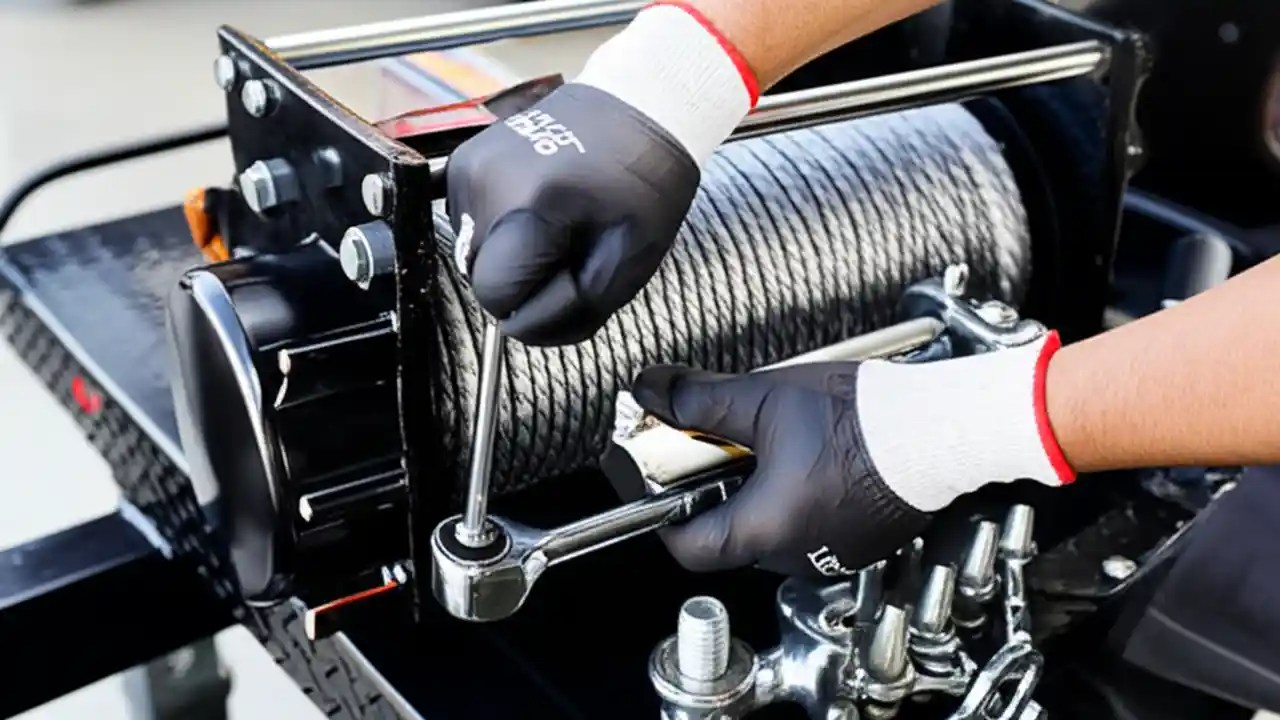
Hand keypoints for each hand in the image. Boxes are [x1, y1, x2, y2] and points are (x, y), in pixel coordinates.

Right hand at [447, 83, 699, 345]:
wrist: (635, 107)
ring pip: (474, 254)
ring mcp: (469, 168)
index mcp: (531, 207)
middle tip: (570, 250)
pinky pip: (471, 224)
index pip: (496, 296)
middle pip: (481, 278)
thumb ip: (571, 311)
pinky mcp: (463, 161)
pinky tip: (538, 208)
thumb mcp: (628, 263)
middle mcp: (487, 184)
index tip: (570, 282)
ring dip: (512, 256)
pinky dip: (501, 230)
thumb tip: (516, 328)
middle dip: (524, 281)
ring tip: (557, 223)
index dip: (535, 307)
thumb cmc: (642, 184)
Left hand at [631, 334, 1071, 576]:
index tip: (658, 482)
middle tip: (718, 446)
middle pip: (729, 535)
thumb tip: (652, 390)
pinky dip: (796, 495)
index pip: (687, 547)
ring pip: (771, 528)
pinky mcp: (861, 541)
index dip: (662, 515)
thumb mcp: (767, 398)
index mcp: (765, 528)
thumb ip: (700, 400)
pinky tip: (810, 455)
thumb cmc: (868, 421)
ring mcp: (832, 553)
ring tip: (769, 443)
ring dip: (757, 490)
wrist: (943, 429)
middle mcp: (796, 554)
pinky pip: (810, 525)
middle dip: (715, 490)